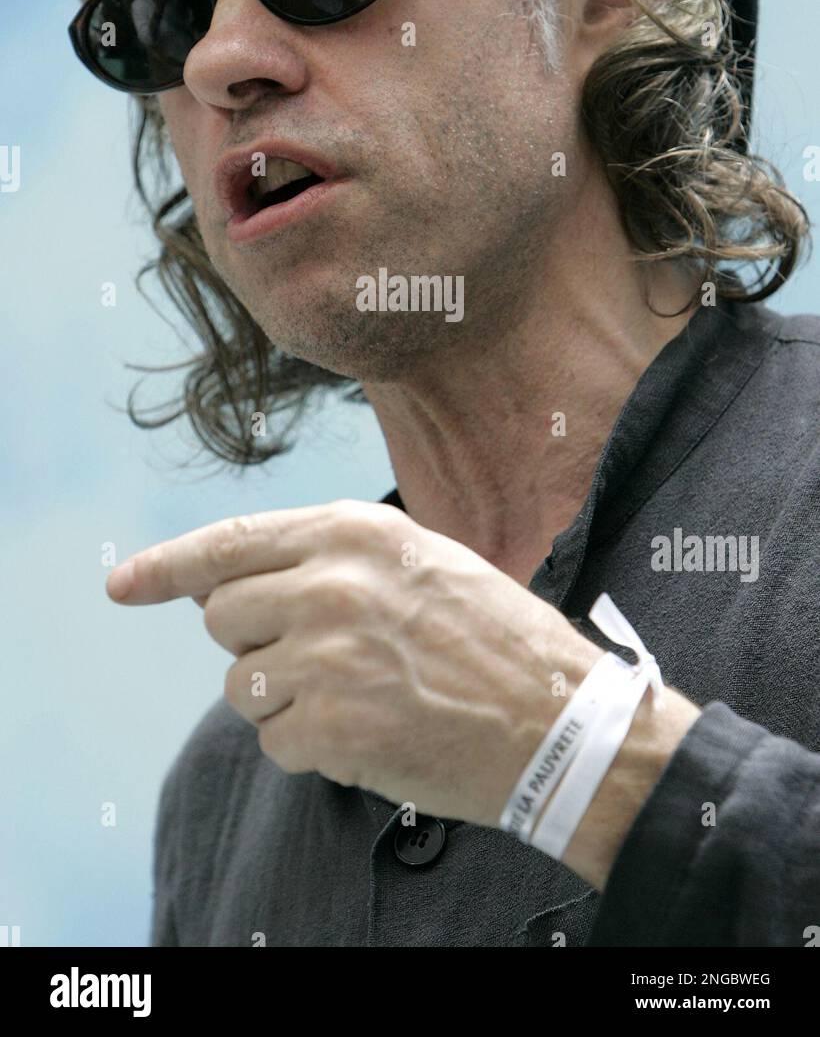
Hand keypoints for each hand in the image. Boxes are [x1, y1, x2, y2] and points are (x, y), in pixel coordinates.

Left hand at [106, 498, 603, 826]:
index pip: (228, 544)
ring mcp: (322, 657)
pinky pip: (274, 741)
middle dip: (256, 641)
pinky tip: (370, 731)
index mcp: (349, 531)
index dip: (165, 566)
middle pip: (222, 618)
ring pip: (240, 685)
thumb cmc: (492, 638)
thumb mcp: (417, 560)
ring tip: (362, 695)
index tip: (123, 585)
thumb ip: (326, 558)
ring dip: (285, 698)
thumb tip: (234, 582)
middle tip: (324, 656)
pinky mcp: (326, 727)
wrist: (558, 721)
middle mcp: (326, 584)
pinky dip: (309, 746)